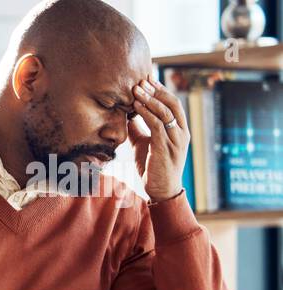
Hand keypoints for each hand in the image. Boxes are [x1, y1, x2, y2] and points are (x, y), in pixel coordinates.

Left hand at [129, 78, 188, 202]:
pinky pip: (157, 126)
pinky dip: (146, 114)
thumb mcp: (144, 144)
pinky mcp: (166, 148)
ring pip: (165, 113)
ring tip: (136, 89)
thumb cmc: (152, 167)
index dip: (161, 90)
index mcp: (179, 130)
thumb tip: (126, 115)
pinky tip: (135, 107)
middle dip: (156, 90)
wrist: (160, 190)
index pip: (173, 104)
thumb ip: (138, 130)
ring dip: (150, 99)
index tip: (148, 79)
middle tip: (141, 80)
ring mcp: (176, 140)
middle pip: (172, 104)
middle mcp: (181, 133)